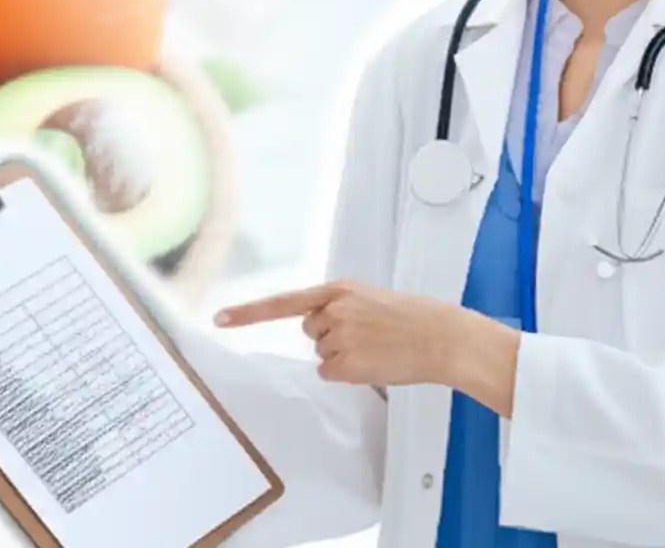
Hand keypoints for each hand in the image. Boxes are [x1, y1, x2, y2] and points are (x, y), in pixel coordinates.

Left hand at [214, 280, 520, 416]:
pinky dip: (349, 374)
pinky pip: (332, 374)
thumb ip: (342, 305)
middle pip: (311, 331)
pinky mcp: (345, 365)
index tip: (219, 318)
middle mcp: (333, 311)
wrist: (445, 337)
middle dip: (333, 336)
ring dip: (345, 356)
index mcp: (339, 290)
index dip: (248, 312)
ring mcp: (338, 338)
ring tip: (379, 348)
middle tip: (370, 335)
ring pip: (323, 355)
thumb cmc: (415, 317)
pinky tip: (375, 363)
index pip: (283, 302)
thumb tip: (319, 326)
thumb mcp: (373, 297)